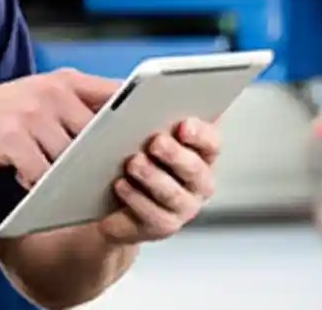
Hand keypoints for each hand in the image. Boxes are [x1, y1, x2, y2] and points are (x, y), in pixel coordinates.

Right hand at [0, 68, 119, 187]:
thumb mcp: (36, 100)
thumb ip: (72, 107)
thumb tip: (118, 133)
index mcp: (62, 80)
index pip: (114, 94)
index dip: (131, 118)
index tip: (141, 138)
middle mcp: (50, 92)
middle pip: (96, 135)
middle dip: (96, 160)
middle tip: (95, 177)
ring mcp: (32, 114)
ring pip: (70, 159)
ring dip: (62, 176)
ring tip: (48, 177)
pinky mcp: (14, 139)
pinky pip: (42, 174)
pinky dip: (36, 184)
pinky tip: (22, 176)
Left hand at [98, 118, 220, 244]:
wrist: (110, 203)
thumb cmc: (129, 158)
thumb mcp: (137, 130)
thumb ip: (147, 114)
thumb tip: (142, 96)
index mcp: (199, 152)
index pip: (211, 141)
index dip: (201, 133)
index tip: (183, 125)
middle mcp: (198, 181)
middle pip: (195, 168)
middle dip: (175, 154)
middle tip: (156, 141)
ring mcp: (183, 206)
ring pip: (173, 193)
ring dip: (152, 176)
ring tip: (133, 163)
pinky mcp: (163, 225)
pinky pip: (152, 214)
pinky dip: (135, 198)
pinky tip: (121, 184)